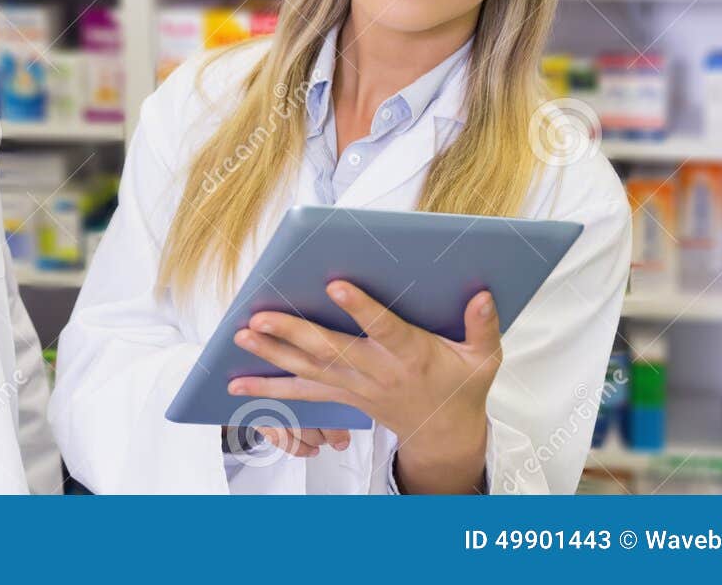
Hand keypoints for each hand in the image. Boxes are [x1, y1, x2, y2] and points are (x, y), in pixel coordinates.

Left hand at [227, 281, 501, 486]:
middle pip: (331, 352)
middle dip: (293, 333)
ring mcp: (355, 387)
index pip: (384, 330)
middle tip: (260, 316)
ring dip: (272, 354)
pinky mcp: (342, 395)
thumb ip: (482, 326)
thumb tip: (482, 294)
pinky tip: (238, 382)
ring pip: (308, 370)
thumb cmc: (462, 387)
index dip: (362, 309)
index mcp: (411, 357)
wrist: (444, 434)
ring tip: (241, 336)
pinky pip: (301, 393)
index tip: (337, 286)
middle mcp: (377, 373)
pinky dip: (269, 388)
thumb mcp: (483, 360)